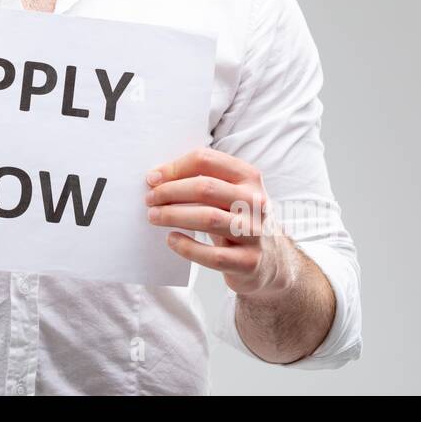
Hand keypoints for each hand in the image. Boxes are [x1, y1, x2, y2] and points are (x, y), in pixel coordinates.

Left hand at [144, 146, 295, 298]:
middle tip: (149, 199)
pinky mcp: (249, 261)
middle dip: (170, 192)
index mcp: (248, 177)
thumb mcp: (229, 193)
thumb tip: (156, 177)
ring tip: (154, 216)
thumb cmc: (237, 219)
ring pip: (208, 218)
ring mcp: (255, 232)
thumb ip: (201, 180)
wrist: (271, 260)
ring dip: (174, 215)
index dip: (174, 167)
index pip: (206, 160)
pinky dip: (187, 247)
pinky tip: (172, 240)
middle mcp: (256, 201)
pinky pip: (213, 255)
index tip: (152, 178)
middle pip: (205, 188)